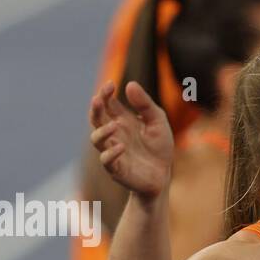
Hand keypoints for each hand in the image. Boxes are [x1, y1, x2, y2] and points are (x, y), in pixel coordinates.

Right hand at [89, 80, 172, 196]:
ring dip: (102, 132)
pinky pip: (107, 160)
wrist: (163, 175)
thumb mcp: (158, 121)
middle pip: (96, 118)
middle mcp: (113, 134)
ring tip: (114, 126)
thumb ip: (145, 104)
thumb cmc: (159, 147)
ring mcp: (112, 150)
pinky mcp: (116, 168)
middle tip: (98, 99)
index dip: (105, 93)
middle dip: (95, 108)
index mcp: (121, 120)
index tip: (111, 84)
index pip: (107, 104)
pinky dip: (111, 153)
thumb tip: (130, 84)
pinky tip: (121, 147)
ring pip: (96, 139)